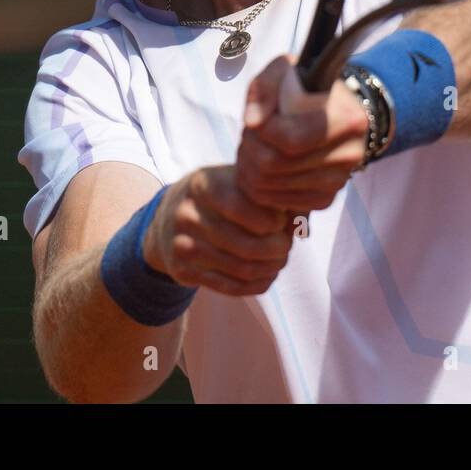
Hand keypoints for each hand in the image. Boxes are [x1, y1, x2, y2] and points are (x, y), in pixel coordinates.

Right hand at [143, 166, 294, 296]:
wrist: (167, 219)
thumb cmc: (218, 196)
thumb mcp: (236, 182)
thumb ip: (269, 194)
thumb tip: (303, 219)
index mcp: (203, 185)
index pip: (244, 207)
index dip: (273, 219)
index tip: (282, 219)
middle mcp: (187, 214)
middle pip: (248, 245)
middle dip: (278, 249)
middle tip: (287, 245)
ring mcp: (182, 245)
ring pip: (243, 269)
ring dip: (271, 268)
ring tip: (279, 259)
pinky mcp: (183, 272)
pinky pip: (231, 287)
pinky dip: (257, 283)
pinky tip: (266, 274)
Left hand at [236, 54, 369, 214]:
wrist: (332, 111)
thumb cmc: (305, 88)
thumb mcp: (284, 71)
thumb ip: (264, 89)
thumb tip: (253, 122)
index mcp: (348, 119)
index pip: (290, 140)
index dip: (260, 131)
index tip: (256, 117)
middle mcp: (350, 154)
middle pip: (274, 165)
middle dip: (248, 148)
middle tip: (248, 134)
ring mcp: (339, 180)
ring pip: (269, 187)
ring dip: (248, 167)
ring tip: (253, 147)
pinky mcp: (326, 198)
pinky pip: (277, 202)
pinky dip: (259, 187)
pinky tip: (262, 166)